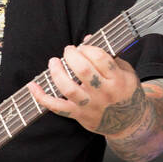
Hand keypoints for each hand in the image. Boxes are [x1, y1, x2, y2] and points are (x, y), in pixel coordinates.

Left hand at [29, 43, 148, 139]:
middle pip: (83, 70)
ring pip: (68, 88)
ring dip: (57, 72)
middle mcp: (103, 93)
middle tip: (68, 51)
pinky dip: (42, 97)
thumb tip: (87, 39)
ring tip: (53, 62)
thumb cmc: (126, 92)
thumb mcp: (125, 71)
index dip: (87, 48)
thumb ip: (108, 55)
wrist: (129, 122)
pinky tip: (33, 86)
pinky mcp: (78, 115)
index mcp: (117, 79)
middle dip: (71, 56)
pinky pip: (56, 107)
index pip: (99, 58)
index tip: (82, 47)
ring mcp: (90, 105)